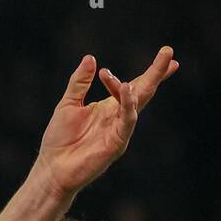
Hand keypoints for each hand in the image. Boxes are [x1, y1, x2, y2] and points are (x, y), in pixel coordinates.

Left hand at [34, 46, 177, 198]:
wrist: (52, 169)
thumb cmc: (59, 140)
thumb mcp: (68, 104)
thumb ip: (79, 83)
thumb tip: (90, 58)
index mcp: (107, 107)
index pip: (132, 86)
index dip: (146, 72)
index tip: (161, 53)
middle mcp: (117, 117)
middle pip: (142, 91)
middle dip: (156, 73)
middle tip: (169, 52)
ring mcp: (119, 129)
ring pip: (138, 102)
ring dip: (147, 82)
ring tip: (160, 63)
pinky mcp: (117, 142)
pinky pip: (127, 120)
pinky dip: (129, 104)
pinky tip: (128, 88)